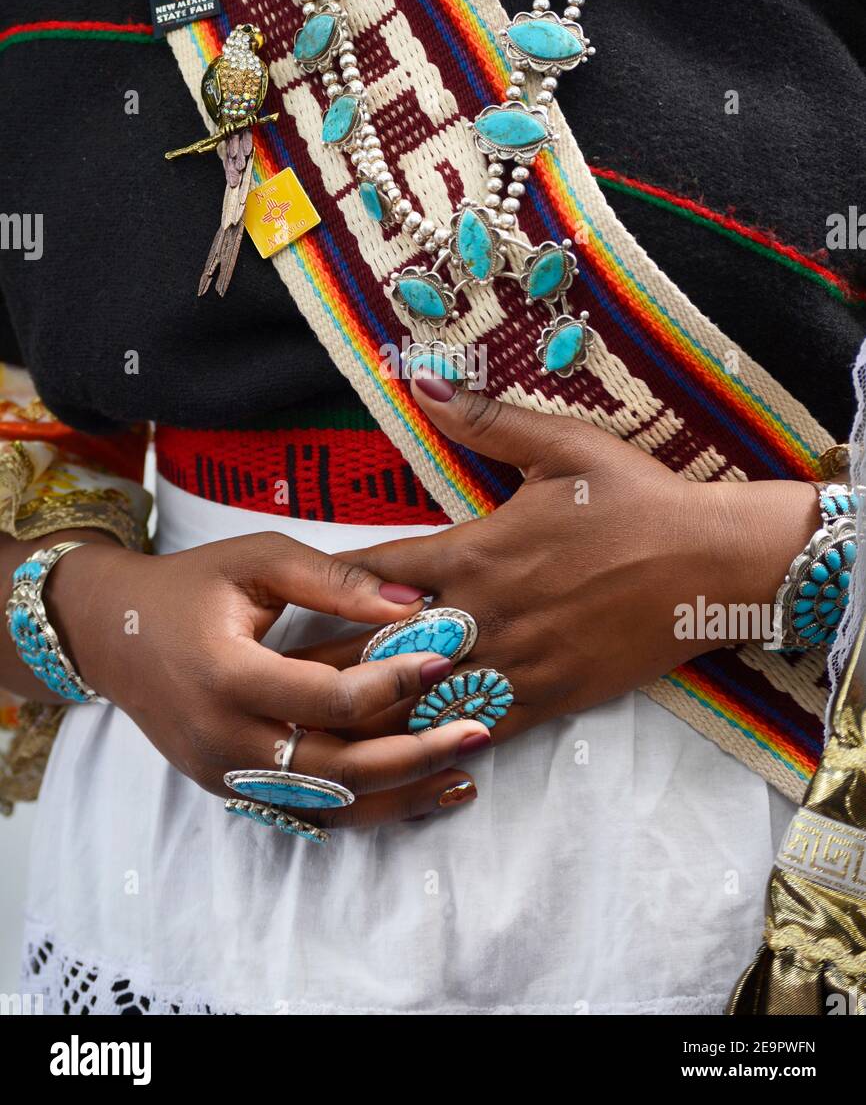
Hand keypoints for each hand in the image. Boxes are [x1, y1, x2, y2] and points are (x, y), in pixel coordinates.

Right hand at [48, 532, 491, 824]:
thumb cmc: (191, 586)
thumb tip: (417, 602)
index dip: (395, 683)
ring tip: (465, 780)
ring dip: (401, 796)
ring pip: (329, 803)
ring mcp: (226, 775)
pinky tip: (416, 795)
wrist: (113, 634)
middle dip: (415, 754)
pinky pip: (308, 811)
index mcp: (228, 676)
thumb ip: (336, 580)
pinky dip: (365, 808)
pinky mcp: (231, 789)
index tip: (446, 660)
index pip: (331, 698)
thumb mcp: (258, 559)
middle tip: (477, 732)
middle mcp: (224, 740)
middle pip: (338, 765)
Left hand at [309, 376, 818, 742]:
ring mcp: (515, 661)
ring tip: (312, 725)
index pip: (377, 570)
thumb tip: (421, 380)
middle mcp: (483, 612)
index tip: (276, 599)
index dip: (324, 585)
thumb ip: (483, 419)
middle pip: (383, 645)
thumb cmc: (635, 498)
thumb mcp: (560, 445)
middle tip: (270, 675)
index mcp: (475, 549)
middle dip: (326, 660)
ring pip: (423, 695)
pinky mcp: (550, 697)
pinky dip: (437, 738)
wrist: (711, 565)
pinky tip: (401, 754)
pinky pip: (480, 726)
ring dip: (368, 709)